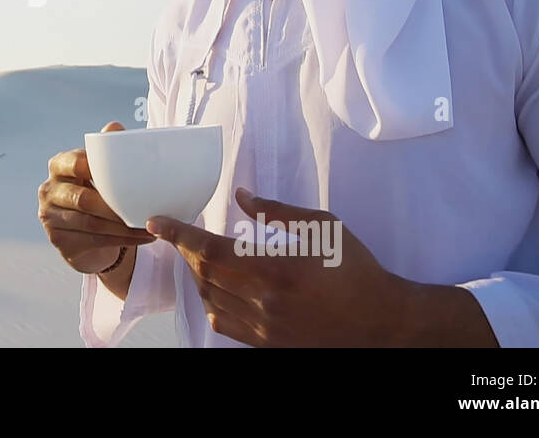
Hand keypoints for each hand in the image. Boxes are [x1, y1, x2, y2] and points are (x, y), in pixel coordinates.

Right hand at [39, 121, 156, 273]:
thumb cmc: (96, 192)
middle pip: (83, 199)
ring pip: (91, 223)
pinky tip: (142, 238)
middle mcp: (48, 190)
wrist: (83, 231)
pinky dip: (122, 240)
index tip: (126, 178)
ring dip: (124, 228)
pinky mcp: (58, 240)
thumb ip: (106, 149)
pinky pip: (94, 241)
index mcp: (58, 165)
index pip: (76, 163)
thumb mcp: (99, 171)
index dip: (99, 170)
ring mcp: (49, 217)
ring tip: (150, 226)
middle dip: (116, 207)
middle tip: (144, 210)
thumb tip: (115, 126)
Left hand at [146, 187, 417, 345]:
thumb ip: (277, 211)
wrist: (382, 321)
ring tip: (203, 257)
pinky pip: (223, 324)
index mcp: (276, 267)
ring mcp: (264, 326)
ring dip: (198, 275)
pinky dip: (211, 303)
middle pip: (204, 273)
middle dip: (187, 250)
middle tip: (184, 235)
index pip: (210, 249)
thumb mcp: (323, 226)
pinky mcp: (267, 343)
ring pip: (209, 298)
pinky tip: (218, 289)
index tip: (156, 222)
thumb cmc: (356, 267)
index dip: (179, 234)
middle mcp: (264, 300)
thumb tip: (240, 196)